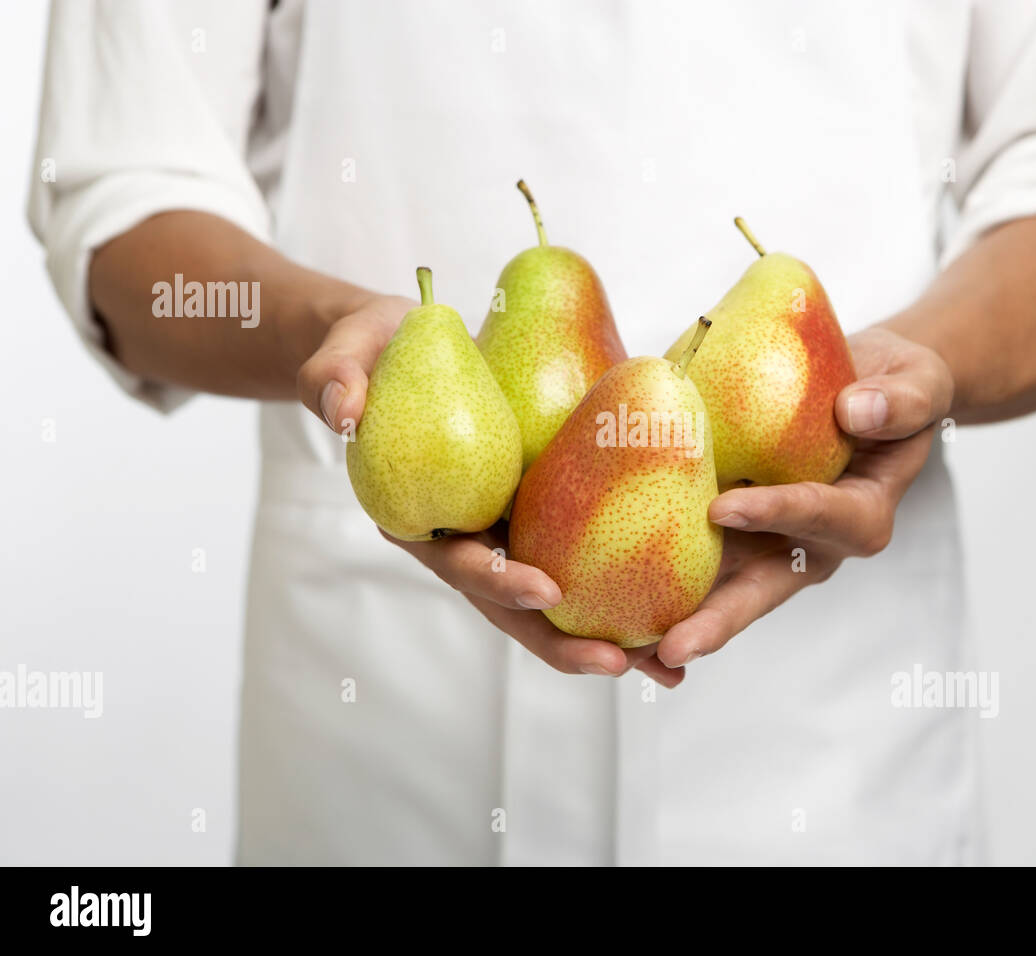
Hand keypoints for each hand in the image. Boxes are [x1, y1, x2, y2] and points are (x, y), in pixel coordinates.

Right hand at [296, 296, 683, 687]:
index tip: (547, 590)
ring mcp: (505, 527)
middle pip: (515, 603)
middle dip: (565, 639)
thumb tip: (344, 409)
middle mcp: (466, 536)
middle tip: (623, 661)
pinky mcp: (539, 506)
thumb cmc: (368, 353)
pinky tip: (677, 597)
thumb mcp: (343, 356)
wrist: (399, 344)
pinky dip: (623, 576)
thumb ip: (335, 380)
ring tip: (666, 664)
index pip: (460, 561)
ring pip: (557, 594)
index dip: (498, 581)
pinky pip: (582, 546)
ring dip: (606, 631)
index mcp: (419, 519)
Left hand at [656, 326, 954, 667]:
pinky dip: (653, 575)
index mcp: (860, 516)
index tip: (725, 508)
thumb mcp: (920, 383)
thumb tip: (857, 412)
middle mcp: (809, 546)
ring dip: (675, 617)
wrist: (865, 390)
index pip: (820, 517)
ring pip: (720, 591)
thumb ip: (901, 401)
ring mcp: (766, 546)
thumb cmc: (897, 390)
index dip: (777, 512)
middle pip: (762, 590)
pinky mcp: (733, 534)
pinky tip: (604, 589)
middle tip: (672, 644)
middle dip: (719, 620)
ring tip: (624, 646)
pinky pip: (693, 559)